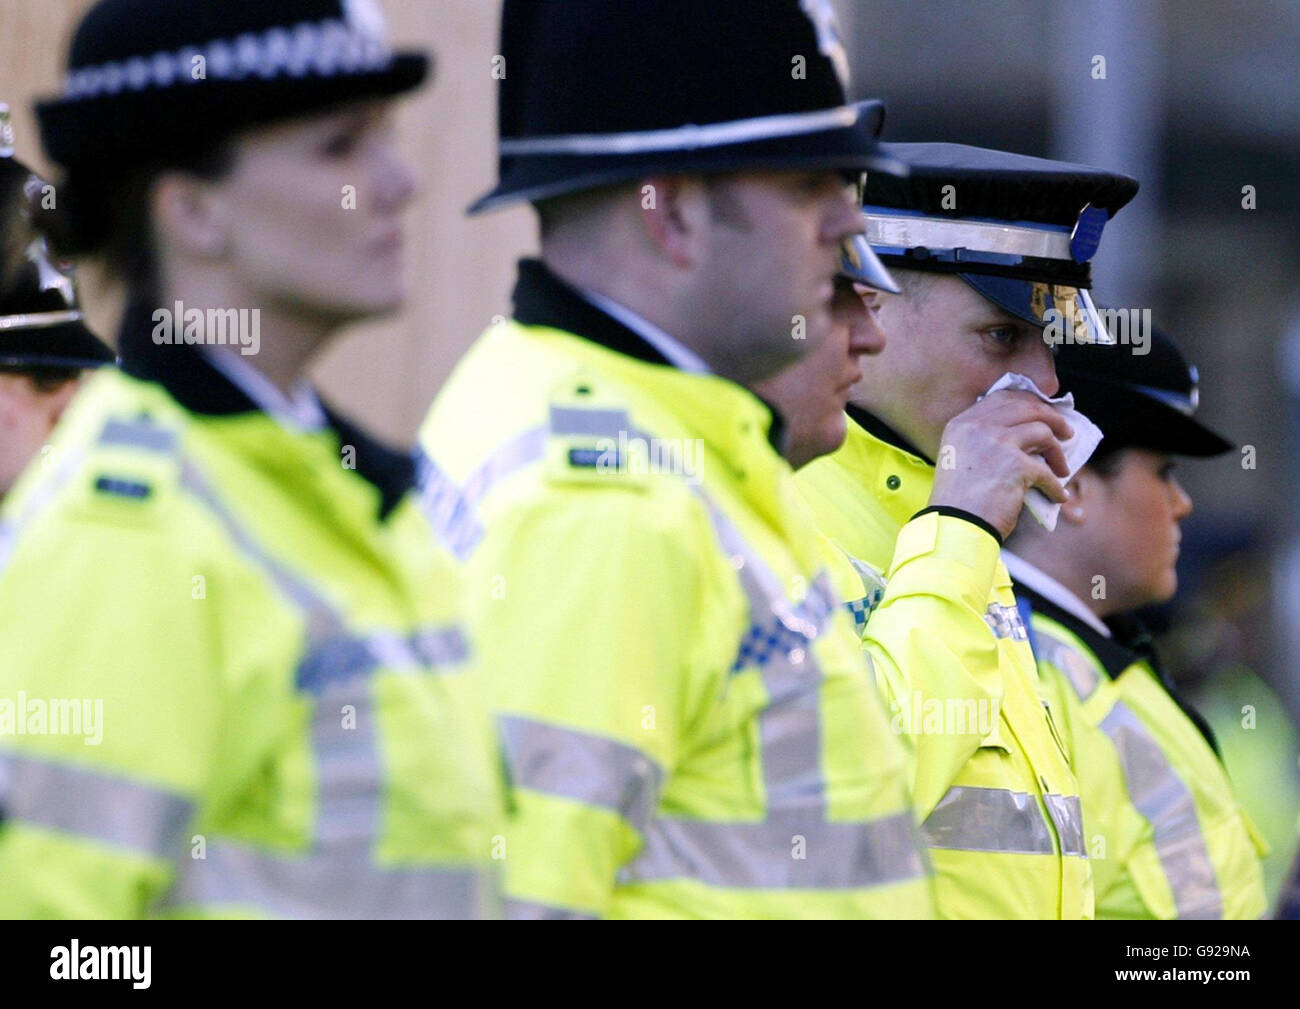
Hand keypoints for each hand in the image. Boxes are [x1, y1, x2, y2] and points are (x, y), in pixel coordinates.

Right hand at [929, 390, 1072, 540]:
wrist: (955, 526)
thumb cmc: (959, 500)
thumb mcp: (962, 457)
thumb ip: (983, 438)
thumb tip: (1026, 430)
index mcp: (962, 423)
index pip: (1002, 398)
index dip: (1029, 402)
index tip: (1044, 413)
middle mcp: (977, 427)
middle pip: (1027, 408)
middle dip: (1053, 418)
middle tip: (1066, 432)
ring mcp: (997, 443)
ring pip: (1042, 432)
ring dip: (1057, 452)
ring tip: (1061, 468)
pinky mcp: (1015, 465)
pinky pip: (1047, 471)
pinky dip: (1055, 486)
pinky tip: (1057, 496)